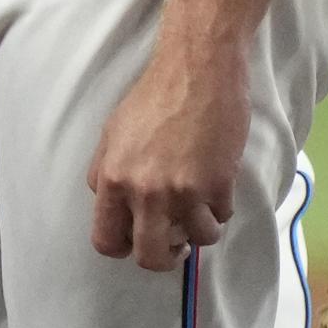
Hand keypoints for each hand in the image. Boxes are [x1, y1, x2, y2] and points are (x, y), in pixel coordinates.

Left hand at [88, 46, 247, 270]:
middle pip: (150, 257)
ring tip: (200, 204)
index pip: (106, 241)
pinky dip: (220, 206)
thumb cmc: (153, 97)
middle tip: (175, 242)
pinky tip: (216, 182)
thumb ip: (106, 173)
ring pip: (198, 239)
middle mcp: (146, 192)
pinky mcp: (219, 185)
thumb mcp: (112, 134)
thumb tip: (109, 206)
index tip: (137, 242)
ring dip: (201, 227)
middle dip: (165, 256)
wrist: (198, 70)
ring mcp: (185, 192)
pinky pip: (221, 217)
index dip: (122, 249)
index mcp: (114, 180)